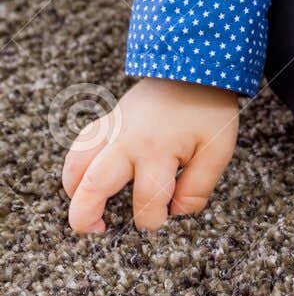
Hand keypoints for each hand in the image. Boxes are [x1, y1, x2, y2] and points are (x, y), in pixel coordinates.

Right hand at [62, 77, 239, 234]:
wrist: (196, 64)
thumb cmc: (209, 109)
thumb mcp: (218, 149)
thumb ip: (198, 186)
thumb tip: (177, 214)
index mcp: (158, 151)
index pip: (147, 202)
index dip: (153, 222)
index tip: (162, 221)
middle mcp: (128, 141)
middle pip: (93, 185)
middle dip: (86, 216)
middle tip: (98, 231)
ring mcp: (113, 129)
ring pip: (76, 164)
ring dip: (74, 192)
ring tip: (87, 210)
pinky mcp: (108, 120)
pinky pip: (80, 145)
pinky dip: (75, 167)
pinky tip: (84, 182)